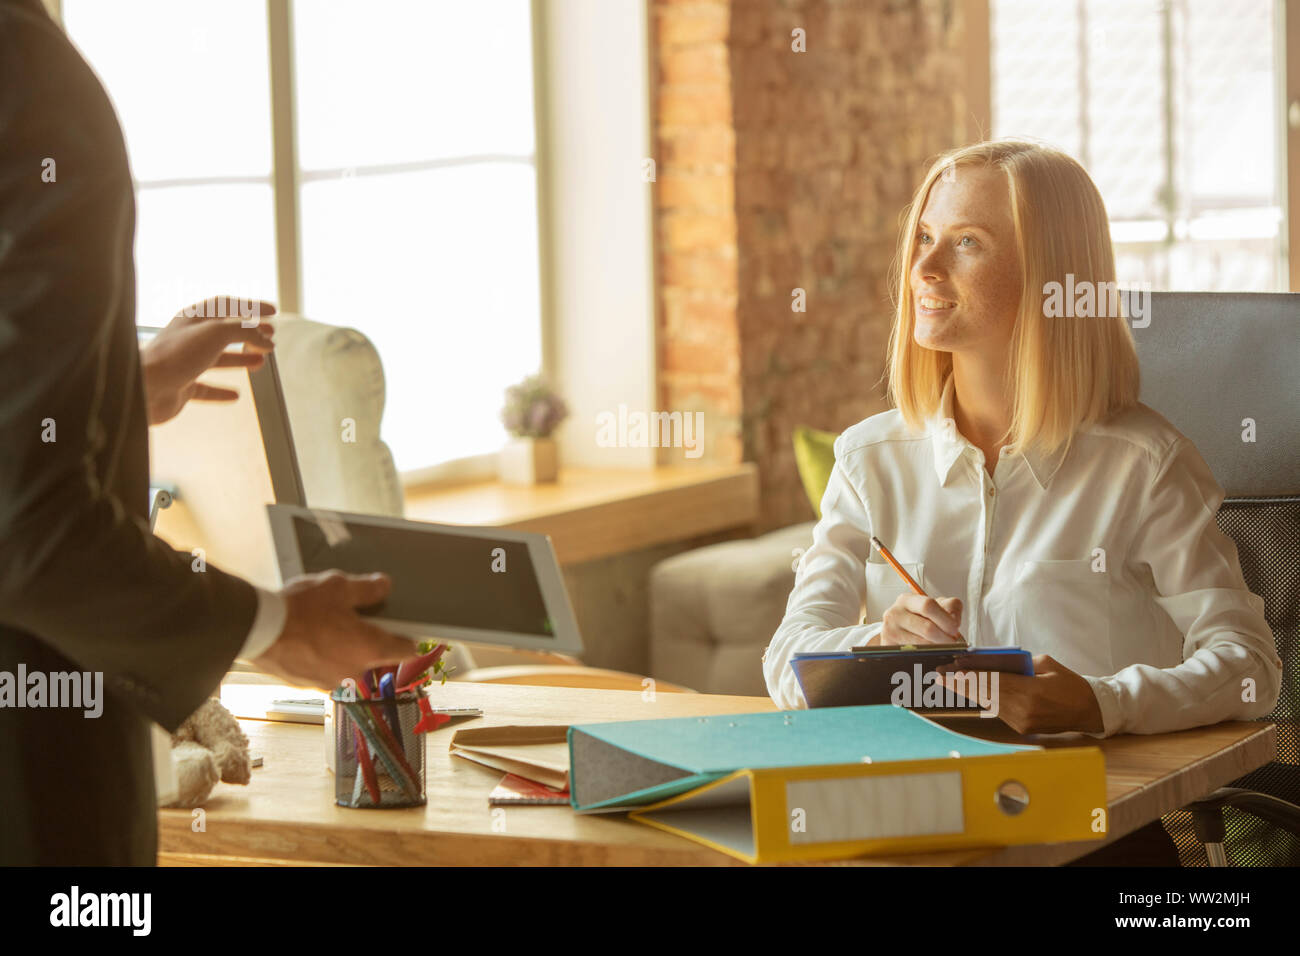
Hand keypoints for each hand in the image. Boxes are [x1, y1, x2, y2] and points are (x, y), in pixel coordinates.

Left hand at [140, 296, 276, 424]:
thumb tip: (266, 340)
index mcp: (193, 317)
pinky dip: (222, 390)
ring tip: (261, 363)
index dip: (251, 307)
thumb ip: (245, 331)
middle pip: (224, 331)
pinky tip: (235, 396)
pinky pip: (205, 388)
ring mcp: (185, 362)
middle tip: (271, 339)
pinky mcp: (182, 386)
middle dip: (249, 333)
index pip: (227, 305)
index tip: (273, 313)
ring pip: (218, 359)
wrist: (145, 387)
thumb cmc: (177, 355)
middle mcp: (189, 337)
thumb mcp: (217, 332)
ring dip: (241, 359)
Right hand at [252, 571, 413, 689]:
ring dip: (343, 651)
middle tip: (354, 620)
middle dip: (368, 641)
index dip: (406, 638)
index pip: (405, 650)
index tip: (404, 631)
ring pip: (348, 666)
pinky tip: (308, 639)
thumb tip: (384, 586)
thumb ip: (367, 589)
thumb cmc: (300, 609)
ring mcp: (330, 682)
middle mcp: (354, 672)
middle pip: (375, 658)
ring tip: (325, 627)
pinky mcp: (308, 685)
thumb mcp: (338, 587)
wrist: (257, 631)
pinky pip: (325, 671)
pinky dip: (322, 658)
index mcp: (370, 649)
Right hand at [871, 593, 963, 644]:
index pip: (928, 606)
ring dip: (939, 647)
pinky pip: (915, 653)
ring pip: (922, 644)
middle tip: (952, 641)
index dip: (945, 619)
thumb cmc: (920, 618)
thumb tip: (955, 621)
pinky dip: (928, 654)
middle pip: (927, 628)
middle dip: (945, 637)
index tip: (955, 628)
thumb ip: (951, 607)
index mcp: (907, 600)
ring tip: (944, 646)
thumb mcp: (935, 607)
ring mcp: (890, 630)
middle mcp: (895, 613)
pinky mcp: (890, 646)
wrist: (898, 631)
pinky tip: (932, 651)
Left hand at [938, 654, 1104, 734]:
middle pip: (986, 694)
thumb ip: (1018, 663)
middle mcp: (1024, 711)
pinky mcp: (1022, 729)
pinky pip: (998, 710)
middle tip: (940, 677)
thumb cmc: (1069, 683)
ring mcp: (1022, 722)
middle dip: (962, 685)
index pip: (993, 682)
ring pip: (988, 704)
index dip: (971, 676)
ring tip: (950, 683)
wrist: (1090, 710)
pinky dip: (984, 700)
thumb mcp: (1045, 664)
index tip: (952, 671)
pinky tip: (970, 692)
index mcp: (1031, 692)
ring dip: (969, 693)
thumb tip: (990, 661)